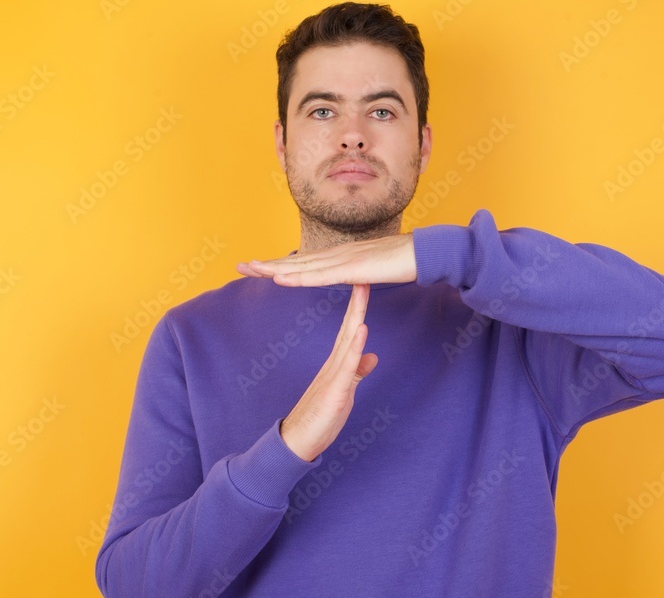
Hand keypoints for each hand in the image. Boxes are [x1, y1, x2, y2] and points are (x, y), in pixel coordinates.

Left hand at [235, 234, 415, 286]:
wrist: (424, 252)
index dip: (279, 264)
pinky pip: (321, 277)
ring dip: (275, 269)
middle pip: (296, 261)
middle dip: (267, 264)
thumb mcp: (373, 270)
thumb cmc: (403, 261)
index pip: (304, 262)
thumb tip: (351, 277)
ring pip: (303, 267)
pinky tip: (281, 279)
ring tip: (251, 270)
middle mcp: (337, 255)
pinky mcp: (353, 270)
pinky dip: (299, 278)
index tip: (257, 267)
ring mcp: (344, 260)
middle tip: (239, 266)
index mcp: (341, 257)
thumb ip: (358, 273)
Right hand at [280, 283, 377, 461]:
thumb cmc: (320, 419)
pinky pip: (347, 365)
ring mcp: (332, 376)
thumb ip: (357, 373)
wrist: (297, 442)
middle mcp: (333, 364)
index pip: (349, 331)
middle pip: (347, 327)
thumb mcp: (345, 392)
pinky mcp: (334, 390)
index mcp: (337, 365)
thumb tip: (371, 356)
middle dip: (357, 302)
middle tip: (363, 275)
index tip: (364, 286)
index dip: (358, 308)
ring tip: (362, 290)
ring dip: (356, 314)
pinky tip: (361, 329)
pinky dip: (355, 346)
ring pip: (346, 340)